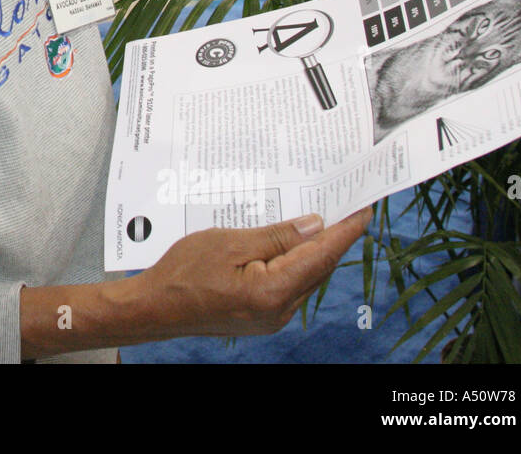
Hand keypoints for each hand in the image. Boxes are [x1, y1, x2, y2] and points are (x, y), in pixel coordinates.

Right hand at [120, 209, 371, 339]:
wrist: (155, 307)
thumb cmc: (183, 272)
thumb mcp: (229, 242)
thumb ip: (276, 236)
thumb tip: (315, 225)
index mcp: (273, 291)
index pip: (321, 255)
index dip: (345, 229)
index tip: (364, 206)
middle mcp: (280, 310)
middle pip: (318, 267)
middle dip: (332, 236)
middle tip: (343, 202)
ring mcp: (272, 317)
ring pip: (305, 277)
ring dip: (313, 249)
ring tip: (319, 217)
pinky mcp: (262, 316)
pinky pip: (289, 285)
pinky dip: (294, 262)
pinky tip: (289, 243)